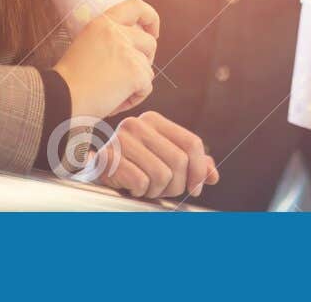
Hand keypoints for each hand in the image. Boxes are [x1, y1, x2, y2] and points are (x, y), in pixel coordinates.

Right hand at [51, 0, 159, 120]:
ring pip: (148, 68)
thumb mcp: (86, 44)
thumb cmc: (70, 79)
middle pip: (149, 42)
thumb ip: (109, 40)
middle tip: (128, 75)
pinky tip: (115, 101)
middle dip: (145, 60)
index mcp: (102, 23)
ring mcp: (128, 52)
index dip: (150, 18)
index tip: (152, 32)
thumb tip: (133, 48)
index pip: (136, 6)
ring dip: (135, 83)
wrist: (62, 97)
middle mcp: (117, 32)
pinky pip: (147, 87)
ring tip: (113, 92)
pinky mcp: (135, 72)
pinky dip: (134, 98)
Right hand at [95, 111, 218, 198]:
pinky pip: (141, 183)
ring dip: (156, 190)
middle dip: (176, 184)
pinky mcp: (108, 158)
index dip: (199, 170)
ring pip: (162, 175)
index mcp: (153, 120)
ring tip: (145, 186)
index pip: (192, 143)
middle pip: (179, 161)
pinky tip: (130, 186)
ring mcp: (120, 139)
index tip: (196, 188)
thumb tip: (212, 175)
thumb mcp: (165, 161)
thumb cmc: (135, 168)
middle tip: (163, 188)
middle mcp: (136, 124)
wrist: (97, 175)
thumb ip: (191, 164)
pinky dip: (139, 192)